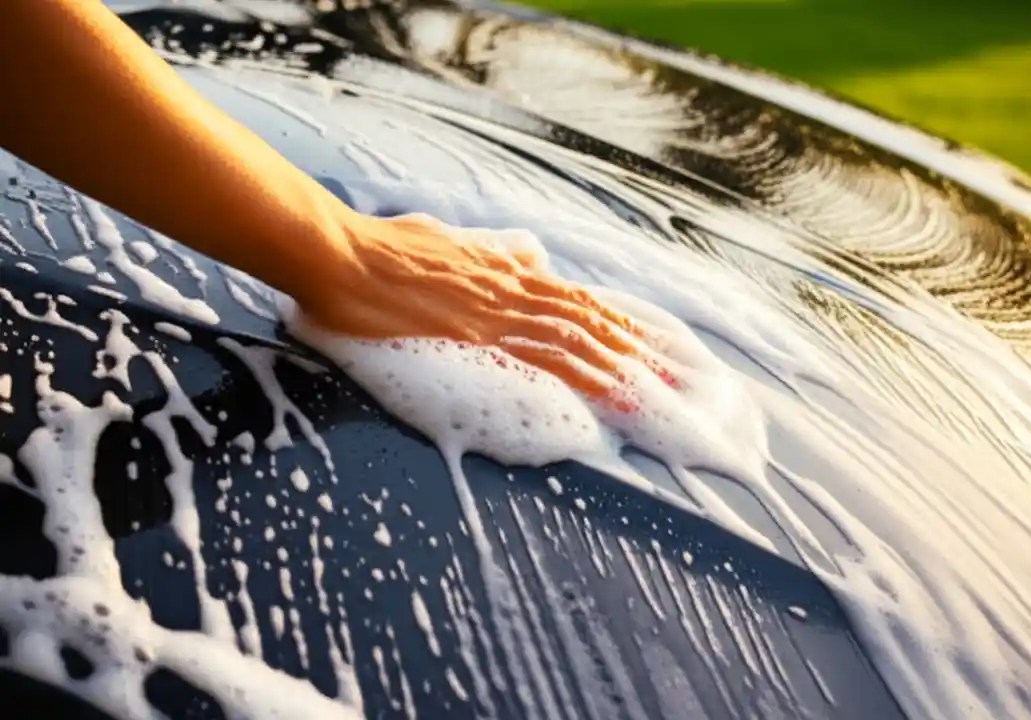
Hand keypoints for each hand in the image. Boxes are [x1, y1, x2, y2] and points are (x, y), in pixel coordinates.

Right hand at [299, 212, 646, 398]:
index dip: (612, 320)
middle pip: (587, 318)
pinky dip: (579, 374)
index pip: (572, 297)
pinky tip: (603, 392)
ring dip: (618, 365)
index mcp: (501, 270)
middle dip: (632, 348)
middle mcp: (510, 287)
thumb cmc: (377, 248)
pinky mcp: (477, 332)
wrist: (338, 253)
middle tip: (672, 373)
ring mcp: (496, 309)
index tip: (643, 342)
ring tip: (653, 390)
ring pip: (575, 337)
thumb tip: (525, 252)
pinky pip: (541, 357)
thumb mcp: (443, 240)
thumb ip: (488, 251)